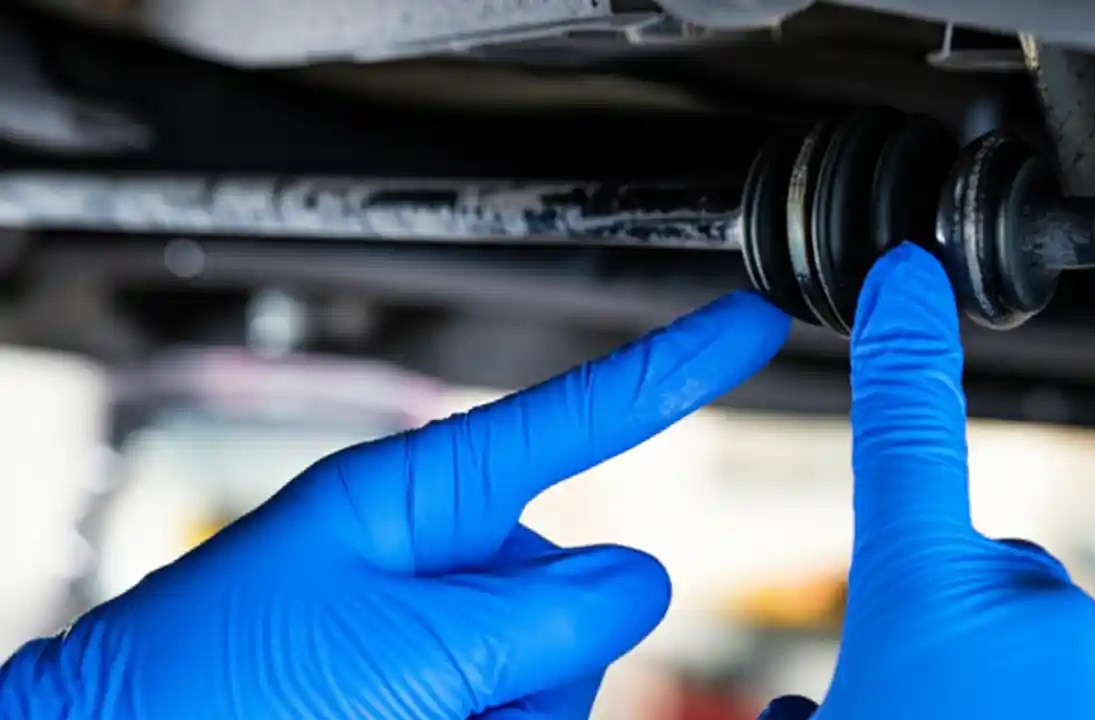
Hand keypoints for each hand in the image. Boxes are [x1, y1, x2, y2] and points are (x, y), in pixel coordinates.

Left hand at [1, 292, 790, 719]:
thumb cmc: (210, 690)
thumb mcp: (389, 645)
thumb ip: (538, 611)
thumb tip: (640, 576)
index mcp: (420, 498)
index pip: (576, 416)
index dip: (676, 366)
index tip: (750, 320)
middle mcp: (445, 559)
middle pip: (583, 591)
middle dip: (541, 660)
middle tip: (440, 698)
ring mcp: (447, 633)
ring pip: (563, 671)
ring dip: (508, 717)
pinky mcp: (446, 693)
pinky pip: (528, 712)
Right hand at [760, 243, 1094, 719]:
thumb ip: (813, 705)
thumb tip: (800, 705)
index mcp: (924, 598)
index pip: (904, 433)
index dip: (903, 348)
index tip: (908, 279)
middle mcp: (1042, 611)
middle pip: (1003, 583)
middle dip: (973, 632)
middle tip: (941, 712)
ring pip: (1069, 649)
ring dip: (1034, 695)